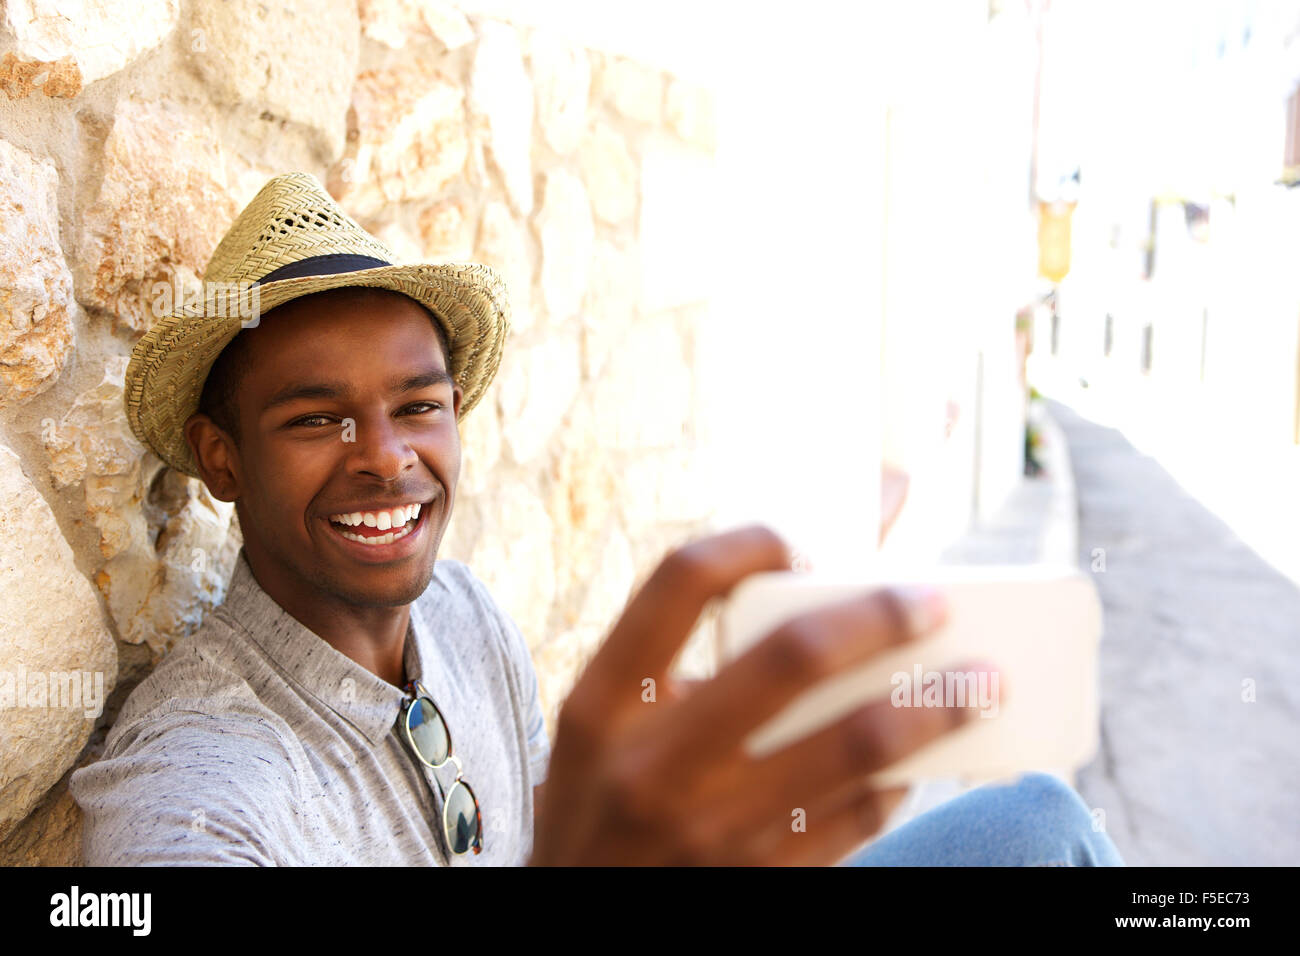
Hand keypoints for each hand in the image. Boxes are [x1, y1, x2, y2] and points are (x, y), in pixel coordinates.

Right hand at [529, 525, 967, 865]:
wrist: (574, 927)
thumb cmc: (600, 807)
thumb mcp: (604, 734)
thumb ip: (680, 666)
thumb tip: (809, 592)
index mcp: (602, 704)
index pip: (679, 582)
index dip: (750, 544)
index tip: (800, 545)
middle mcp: (653, 763)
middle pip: (792, 654)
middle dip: (882, 616)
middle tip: (935, 602)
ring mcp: (711, 830)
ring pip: (857, 746)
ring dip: (936, 705)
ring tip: (985, 681)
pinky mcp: (760, 883)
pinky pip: (858, 818)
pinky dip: (899, 780)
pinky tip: (918, 758)